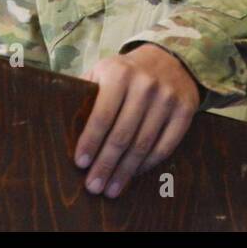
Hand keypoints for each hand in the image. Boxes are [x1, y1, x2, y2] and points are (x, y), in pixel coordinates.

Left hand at [75, 43, 200, 198]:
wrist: (169, 59)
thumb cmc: (126, 72)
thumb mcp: (103, 71)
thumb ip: (85, 92)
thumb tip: (61, 123)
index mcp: (119, 74)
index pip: (102, 115)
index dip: (90, 142)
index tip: (81, 164)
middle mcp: (145, 85)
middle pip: (122, 135)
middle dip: (106, 164)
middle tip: (94, 186)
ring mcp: (167, 98)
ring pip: (143, 145)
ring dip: (125, 171)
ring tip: (112, 188)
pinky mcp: (185, 110)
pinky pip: (165, 146)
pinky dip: (148, 164)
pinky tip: (134, 174)